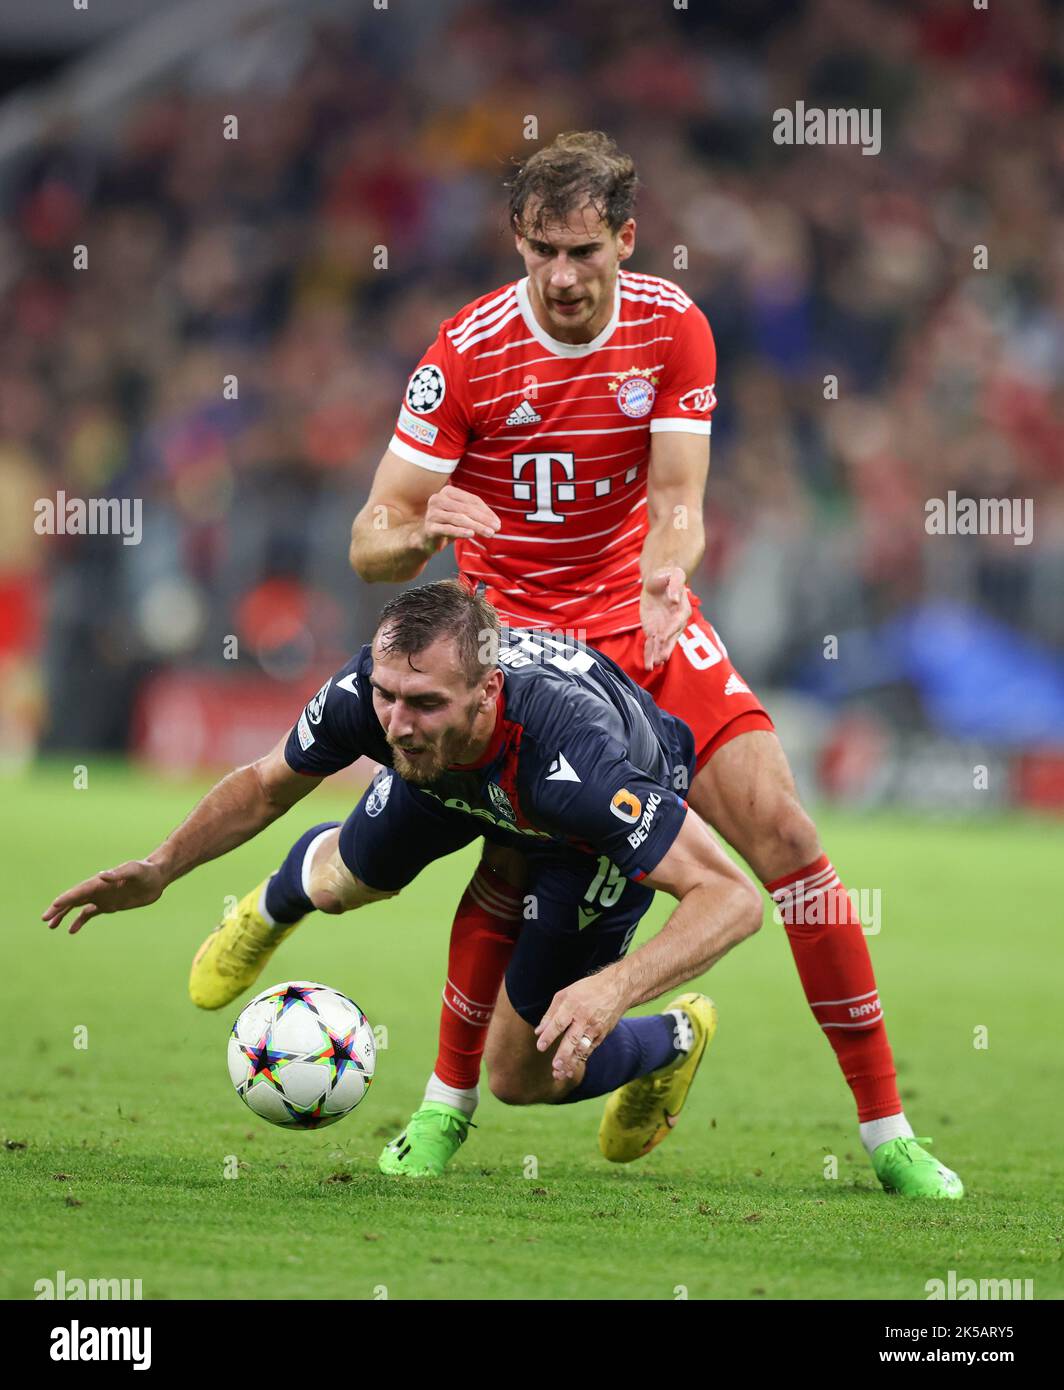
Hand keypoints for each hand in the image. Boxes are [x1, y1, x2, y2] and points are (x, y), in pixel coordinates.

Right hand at [41, 860, 165, 934]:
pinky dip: (79, 921)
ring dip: (64, 915)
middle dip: (58, 909)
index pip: (79, 891)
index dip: (65, 899)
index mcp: (100, 882)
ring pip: (77, 907)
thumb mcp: (134, 871)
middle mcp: (98, 889)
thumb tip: (102, 875)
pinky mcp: (110, 904)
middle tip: (45, 919)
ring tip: (51, 926)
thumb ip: (119, 873)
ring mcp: (102, 897)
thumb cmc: (146, 871)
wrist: (157, 877)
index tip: (52, 907)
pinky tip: (71, 930)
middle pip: (73, 899)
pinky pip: (90, 913)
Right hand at [419, 485, 500, 546]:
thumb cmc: (448, 524)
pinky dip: (460, 532)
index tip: (497, 522)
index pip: (472, 500)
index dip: (486, 511)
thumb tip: (496, 522)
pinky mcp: (429, 527)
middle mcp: (438, 499)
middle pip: (466, 509)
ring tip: (489, 533)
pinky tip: (471, 534)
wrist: (426, 538)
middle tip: (496, 528)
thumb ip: (477, 515)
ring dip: (476, 526)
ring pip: (459, 519)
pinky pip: (447, 529)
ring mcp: (432, 513)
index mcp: (448, 491)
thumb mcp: (463, 517)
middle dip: (483, 519)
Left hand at [534, 969, 629, 1081]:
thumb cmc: (587, 990)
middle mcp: (584, 1018)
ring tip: (560, 1074)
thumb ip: (551, 1013)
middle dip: (564, 1054)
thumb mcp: (566, 994)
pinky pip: (590, 1050)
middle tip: (555, 1066)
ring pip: (582, 1048)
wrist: (617, 989)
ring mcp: (595, 1028)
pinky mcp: (602, 1035)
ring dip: (571, 1062)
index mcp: (572, 1005)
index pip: (559, 1022)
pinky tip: (571, 1070)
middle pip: (572, 1038)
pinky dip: (580, 1060)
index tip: (540, 1047)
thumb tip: (538, 1031)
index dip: (549, 1035)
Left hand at [640, 565, 690, 669]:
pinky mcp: (654, 631)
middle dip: (666, 648)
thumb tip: (674, 599)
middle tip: (661, 658)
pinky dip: (649, 654)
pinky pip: (651, 644)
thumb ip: (675, 585)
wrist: (659, 580)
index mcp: (682, 610)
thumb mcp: (673, 575)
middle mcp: (675, 622)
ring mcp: (664, 628)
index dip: (669, 630)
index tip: (661, 637)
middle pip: (671, 637)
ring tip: (654, 665)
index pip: (676, 622)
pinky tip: (648, 665)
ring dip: (657, 654)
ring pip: (661, 644)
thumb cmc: (668, 576)